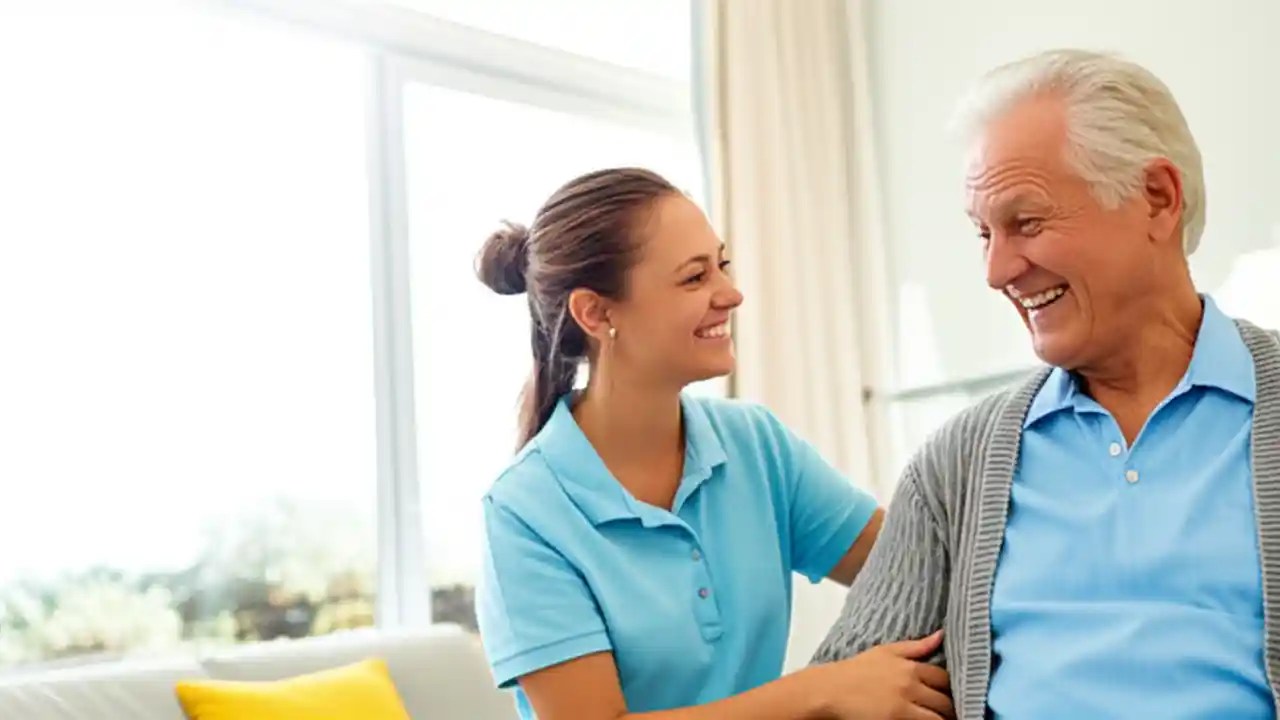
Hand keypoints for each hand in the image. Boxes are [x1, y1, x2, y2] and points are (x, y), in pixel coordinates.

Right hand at [809, 631, 953, 719]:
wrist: (830, 691)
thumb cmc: (856, 671)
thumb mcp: (885, 652)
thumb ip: (915, 646)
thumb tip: (941, 635)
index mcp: (910, 667)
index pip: (945, 679)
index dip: (952, 689)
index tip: (951, 695)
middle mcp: (910, 686)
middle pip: (945, 701)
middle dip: (950, 708)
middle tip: (950, 712)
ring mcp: (904, 707)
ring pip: (938, 719)